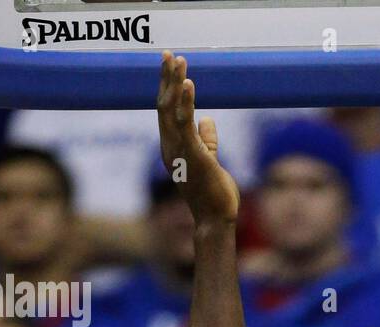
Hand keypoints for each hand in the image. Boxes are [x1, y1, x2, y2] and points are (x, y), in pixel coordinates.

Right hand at [156, 51, 239, 225]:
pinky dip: (185, 103)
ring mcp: (179, 151)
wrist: (215, 219)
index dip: (167, 87)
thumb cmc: (212, 193)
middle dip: (166, 79)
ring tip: (179, 62)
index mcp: (173, 147)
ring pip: (171, 111)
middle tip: (170, 54)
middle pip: (163, 106)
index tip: (172, 65)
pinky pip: (185, 125)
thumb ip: (206, 139)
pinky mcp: (193, 155)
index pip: (166, 112)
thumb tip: (207, 119)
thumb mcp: (209, 159)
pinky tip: (188, 86)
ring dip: (174, 84)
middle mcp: (171, 147)